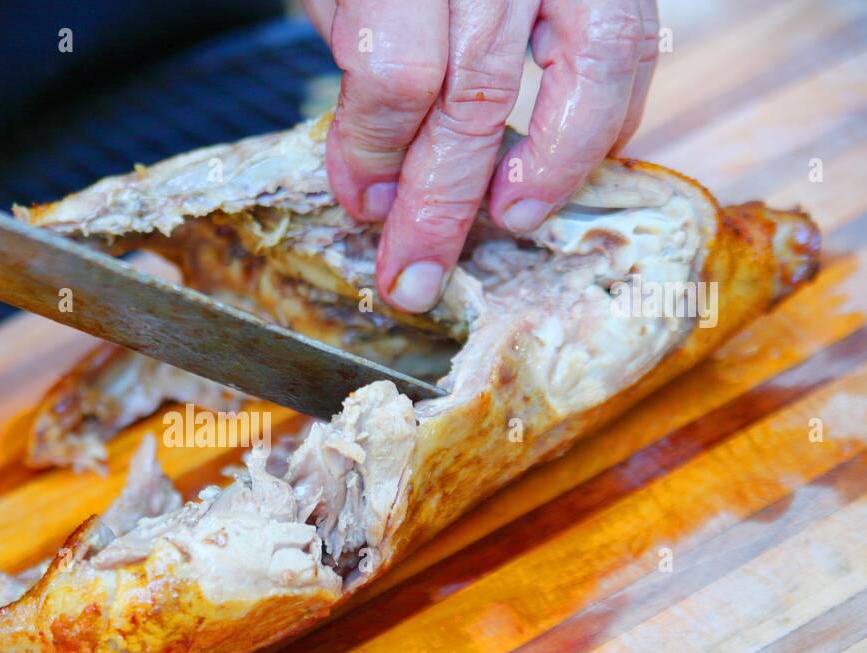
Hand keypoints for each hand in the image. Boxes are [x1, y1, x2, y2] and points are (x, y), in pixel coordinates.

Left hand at [304, 0, 657, 312]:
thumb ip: (354, 61)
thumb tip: (375, 184)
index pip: (398, 74)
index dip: (376, 154)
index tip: (362, 205)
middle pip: (478, 93)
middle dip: (443, 204)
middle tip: (416, 276)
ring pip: (590, 68)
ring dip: (554, 165)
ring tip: (512, 219)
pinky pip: (635, 41)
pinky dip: (611, 112)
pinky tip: (572, 160)